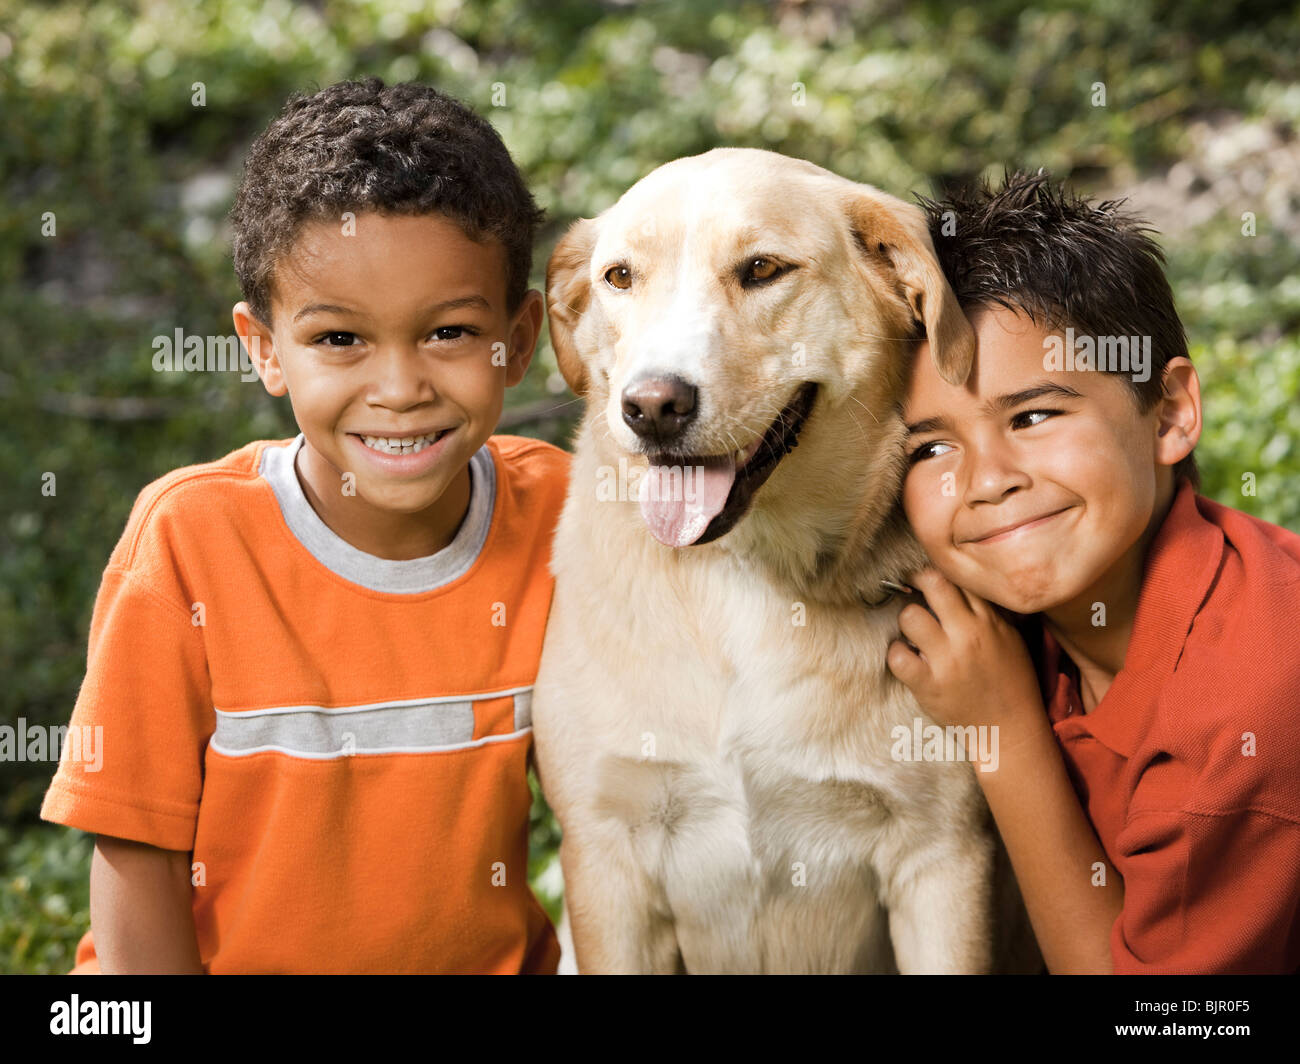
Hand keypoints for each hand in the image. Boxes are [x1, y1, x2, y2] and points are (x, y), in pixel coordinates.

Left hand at [885, 568, 1043, 736]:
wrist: (1010, 729)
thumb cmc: (1011, 683)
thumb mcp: (1011, 639)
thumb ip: (988, 612)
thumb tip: (964, 587)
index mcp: (989, 621)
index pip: (959, 578)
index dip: (939, 570)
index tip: (928, 575)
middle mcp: (968, 635)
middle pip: (933, 584)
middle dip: (916, 581)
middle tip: (909, 588)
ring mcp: (947, 660)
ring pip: (910, 616)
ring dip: (906, 620)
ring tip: (913, 631)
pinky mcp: (929, 684)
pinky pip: (898, 656)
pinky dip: (896, 654)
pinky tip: (906, 658)